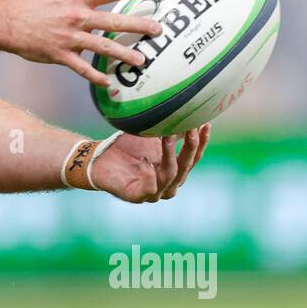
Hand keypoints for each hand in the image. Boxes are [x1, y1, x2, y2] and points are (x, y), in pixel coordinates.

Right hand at [3, 0, 163, 85]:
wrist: (5, 22)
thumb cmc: (27, 2)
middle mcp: (77, 17)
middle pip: (113, 21)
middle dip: (138, 25)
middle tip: (157, 30)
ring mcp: (70, 37)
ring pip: (103, 47)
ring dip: (124, 54)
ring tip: (141, 61)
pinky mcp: (60, 54)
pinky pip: (82, 68)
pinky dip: (96, 76)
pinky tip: (109, 82)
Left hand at [87, 125, 209, 202]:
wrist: (100, 159)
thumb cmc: (128, 148)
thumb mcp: (153, 136)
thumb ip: (172, 129)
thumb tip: (192, 110)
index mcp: (176, 170)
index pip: (194, 157)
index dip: (202, 141)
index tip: (206, 123)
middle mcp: (169, 184)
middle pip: (186, 166)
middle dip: (190, 147)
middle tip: (191, 128)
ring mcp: (155, 192)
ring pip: (170, 175)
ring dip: (170, 155)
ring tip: (166, 137)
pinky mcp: (138, 197)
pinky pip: (150, 188)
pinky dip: (149, 175)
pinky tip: (144, 161)